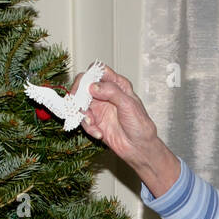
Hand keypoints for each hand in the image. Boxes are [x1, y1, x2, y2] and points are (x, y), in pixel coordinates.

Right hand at [69, 65, 180, 195]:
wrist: (139, 148)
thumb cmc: (140, 125)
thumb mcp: (128, 105)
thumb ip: (112, 92)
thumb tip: (93, 86)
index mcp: (117, 84)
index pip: (98, 70)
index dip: (89, 75)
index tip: (85, 86)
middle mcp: (106, 93)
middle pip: (84, 85)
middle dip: (78, 94)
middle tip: (77, 104)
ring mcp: (99, 107)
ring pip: (80, 103)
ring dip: (82, 114)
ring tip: (92, 124)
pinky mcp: (95, 121)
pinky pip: (83, 120)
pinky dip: (87, 127)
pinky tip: (98, 134)